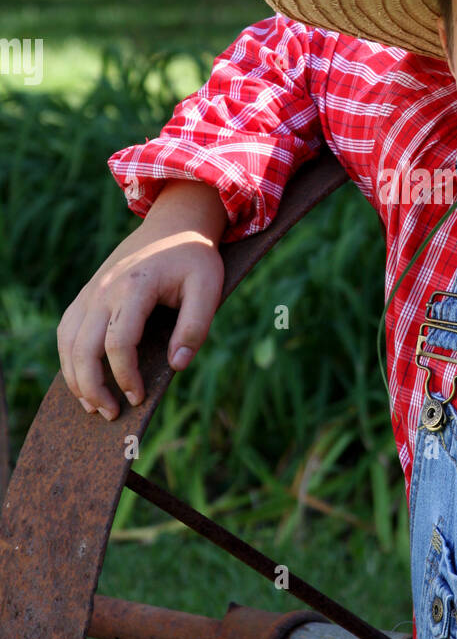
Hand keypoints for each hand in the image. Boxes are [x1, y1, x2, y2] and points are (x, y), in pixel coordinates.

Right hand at [57, 222, 224, 420]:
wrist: (174, 222)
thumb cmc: (194, 258)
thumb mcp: (208, 288)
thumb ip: (195, 327)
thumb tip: (176, 365)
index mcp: (134, 287)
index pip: (118, 342)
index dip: (124, 376)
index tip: (139, 399)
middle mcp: (104, 290)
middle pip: (82, 347)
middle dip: (92, 387)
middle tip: (111, 415)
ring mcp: (91, 291)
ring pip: (67, 341)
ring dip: (75, 377)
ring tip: (93, 405)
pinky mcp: (88, 293)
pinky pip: (67, 329)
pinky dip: (68, 358)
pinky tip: (82, 378)